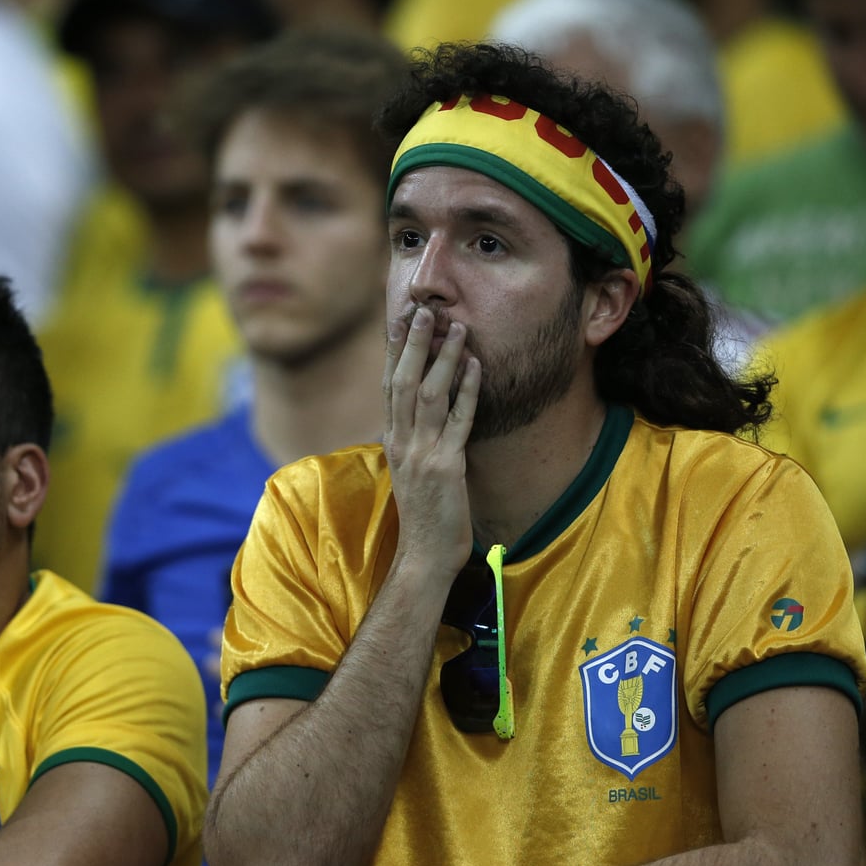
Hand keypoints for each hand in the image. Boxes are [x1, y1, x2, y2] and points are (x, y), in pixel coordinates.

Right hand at [382, 307, 480, 581]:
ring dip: (442, 358)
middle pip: (402, 381)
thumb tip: (417, 413)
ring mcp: (422, 453)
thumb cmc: (423, 515)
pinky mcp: (446, 467)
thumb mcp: (411, 469)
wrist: (424, 554)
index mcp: (392, 440)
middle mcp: (402, 441)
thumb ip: (413, 439)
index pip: (389, 385)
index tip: (400, 318)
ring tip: (455, 325)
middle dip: (413, 343)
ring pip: (428, 394)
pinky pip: (458, 421)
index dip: (395, 351)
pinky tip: (476, 366)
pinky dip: (466, 392)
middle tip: (422, 310)